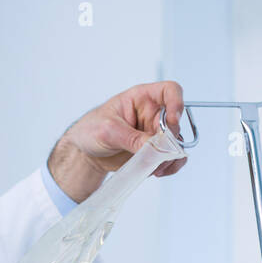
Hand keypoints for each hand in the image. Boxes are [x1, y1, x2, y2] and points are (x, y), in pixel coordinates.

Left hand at [48, 80, 186, 200]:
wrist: (85, 152)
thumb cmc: (91, 129)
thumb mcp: (107, 130)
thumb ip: (132, 138)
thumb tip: (154, 148)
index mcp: (142, 98)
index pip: (170, 91)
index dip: (176, 103)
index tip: (172, 121)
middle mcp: (152, 114)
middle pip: (176, 123)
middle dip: (170, 141)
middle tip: (158, 154)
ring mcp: (154, 134)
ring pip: (176, 144)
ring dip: (171, 157)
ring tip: (156, 168)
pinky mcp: (153, 152)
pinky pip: (171, 158)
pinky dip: (169, 166)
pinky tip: (157, 171)